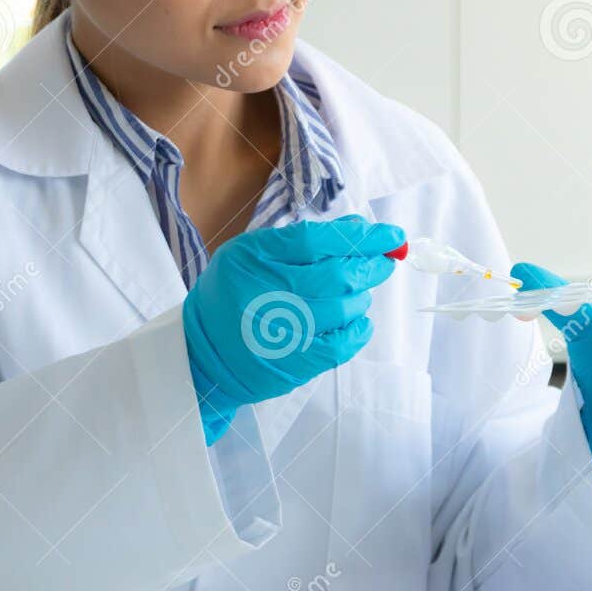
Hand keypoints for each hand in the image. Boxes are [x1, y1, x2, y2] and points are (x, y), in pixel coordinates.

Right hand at [183, 215, 401, 443]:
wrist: (202, 355)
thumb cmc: (232, 296)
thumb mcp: (250, 254)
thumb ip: (299, 240)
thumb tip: (357, 229)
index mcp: (254, 258)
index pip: (317, 240)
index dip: (360, 235)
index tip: (389, 234)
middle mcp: (268, 293)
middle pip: (337, 274)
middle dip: (372, 264)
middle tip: (386, 260)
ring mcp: (283, 331)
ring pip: (345, 307)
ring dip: (362, 295)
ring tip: (359, 292)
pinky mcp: (296, 362)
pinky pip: (344, 343)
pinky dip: (359, 328)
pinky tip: (358, 320)